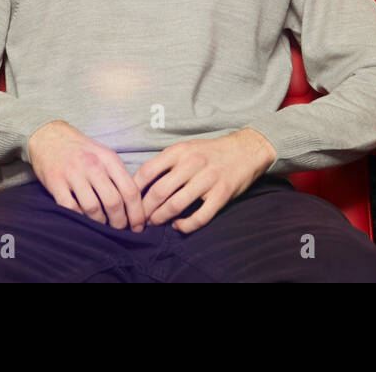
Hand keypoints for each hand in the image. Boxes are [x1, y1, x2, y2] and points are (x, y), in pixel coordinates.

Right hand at [27, 120, 146, 231]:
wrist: (49, 136)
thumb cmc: (81, 150)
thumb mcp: (104, 155)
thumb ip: (118, 176)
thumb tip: (135, 205)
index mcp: (109, 159)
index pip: (130, 190)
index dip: (137, 213)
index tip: (138, 227)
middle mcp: (93, 165)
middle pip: (113, 202)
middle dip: (120, 222)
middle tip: (120, 230)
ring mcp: (73, 173)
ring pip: (93, 208)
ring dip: (100, 223)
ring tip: (102, 226)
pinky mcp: (56, 182)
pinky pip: (70, 208)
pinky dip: (79, 217)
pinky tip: (83, 219)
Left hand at [131, 128, 277, 233]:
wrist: (246, 150)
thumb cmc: (210, 152)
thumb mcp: (186, 148)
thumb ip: (166, 163)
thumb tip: (140, 184)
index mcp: (179, 151)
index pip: (147, 171)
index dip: (134, 191)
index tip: (128, 202)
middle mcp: (192, 163)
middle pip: (158, 192)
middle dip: (144, 210)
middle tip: (139, 219)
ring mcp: (208, 179)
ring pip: (175, 205)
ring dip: (161, 218)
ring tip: (155, 223)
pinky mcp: (222, 194)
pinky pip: (200, 217)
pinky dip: (185, 226)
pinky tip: (179, 226)